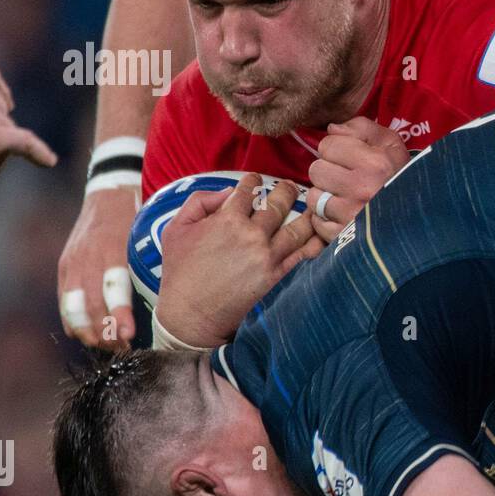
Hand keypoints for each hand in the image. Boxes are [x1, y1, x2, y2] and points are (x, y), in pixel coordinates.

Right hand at [58, 186, 141, 348]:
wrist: (107, 193)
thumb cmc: (136, 218)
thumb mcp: (146, 236)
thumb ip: (149, 265)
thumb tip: (169, 302)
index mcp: (112, 249)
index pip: (113, 289)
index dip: (119, 315)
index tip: (129, 334)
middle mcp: (88, 258)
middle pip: (91, 305)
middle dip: (106, 332)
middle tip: (124, 349)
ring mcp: (72, 263)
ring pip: (74, 309)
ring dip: (90, 333)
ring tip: (108, 346)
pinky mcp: (64, 267)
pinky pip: (65, 303)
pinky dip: (74, 323)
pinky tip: (89, 335)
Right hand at [155, 173, 322, 347]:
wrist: (189, 315)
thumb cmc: (181, 272)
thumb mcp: (176, 228)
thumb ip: (200, 202)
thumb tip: (229, 191)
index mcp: (226, 219)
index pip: (249, 189)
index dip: (254, 180)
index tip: (257, 181)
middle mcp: (251, 235)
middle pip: (280, 203)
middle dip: (288, 191)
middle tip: (292, 188)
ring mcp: (267, 257)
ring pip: (299, 227)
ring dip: (306, 215)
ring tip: (310, 210)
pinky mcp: (277, 277)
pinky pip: (304, 255)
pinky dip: (314, 243)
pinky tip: (318, 236)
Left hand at [306, 117, 408, 239]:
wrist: (423, 220)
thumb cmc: (405, 177)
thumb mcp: (393, 145)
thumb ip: (363, 128)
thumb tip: (332, 129)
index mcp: (375, 163)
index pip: (328, 145)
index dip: (337, 149)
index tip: (349, 158)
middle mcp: (361, 189)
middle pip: (316, 170)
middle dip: (329, 172)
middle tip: (345, 178)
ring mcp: (351, 215)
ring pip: (314, 197)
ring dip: (325, 196)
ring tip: (344, 198)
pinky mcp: (345, 238)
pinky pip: (318, 223)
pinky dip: (326, 220)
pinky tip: (342, 216)